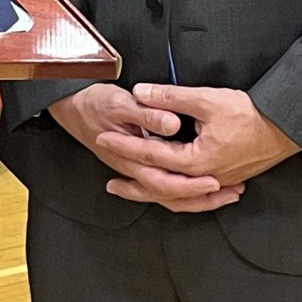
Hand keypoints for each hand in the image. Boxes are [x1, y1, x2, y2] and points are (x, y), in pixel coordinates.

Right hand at [48, 84, 242, 212]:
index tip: (216, 180)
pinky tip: (200, 190)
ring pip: (168, 196)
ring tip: (225, 196)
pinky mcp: (138, 167)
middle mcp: (133, 171)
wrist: (71, 105)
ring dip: (197, 199)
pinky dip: (184, 192)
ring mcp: (135, 171)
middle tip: (231, 193)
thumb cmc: (94, 103)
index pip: (165, 181)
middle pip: (171, 196)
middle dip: (203, 198)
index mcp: (131, 159)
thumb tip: (172, 124)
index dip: (192, 184)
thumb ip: (148, 114)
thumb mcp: (121, 102)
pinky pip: (163, 188)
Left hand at [95, 83, 300, 213]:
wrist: (285, 127)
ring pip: (175, 196)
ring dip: (150, 193)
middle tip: (108, 180)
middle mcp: (203, 178)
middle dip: (132, 182)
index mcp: (195, 161)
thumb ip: (171, 97)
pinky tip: (167, 190)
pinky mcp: (223, 181)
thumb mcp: (208, 99)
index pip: (151, 155)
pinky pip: (191, 196)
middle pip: (159, 186)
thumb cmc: (250, 114)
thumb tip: (140, 91)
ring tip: (129, 191)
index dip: (124, 146)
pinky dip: (174, 195)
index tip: (103, 139)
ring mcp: (214, 183)